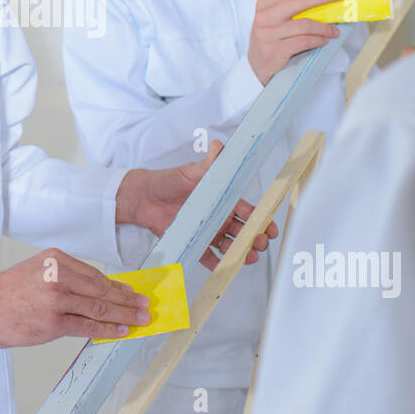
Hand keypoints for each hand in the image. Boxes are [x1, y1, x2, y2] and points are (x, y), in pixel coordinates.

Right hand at [0, 248, 149, 347]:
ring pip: (98, 307)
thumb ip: (64, 278)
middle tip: (144, 306)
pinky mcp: (53, 321)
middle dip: (126, 300)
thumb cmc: (5, 293)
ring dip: (123, 315)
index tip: (131, 292)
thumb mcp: (36, 271)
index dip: (117, 286)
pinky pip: (87, 325)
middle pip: (101, 289)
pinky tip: (120, 330)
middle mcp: (58, 275)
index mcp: (55, 258)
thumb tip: (97, 292)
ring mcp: (56, 298)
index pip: (95, 274)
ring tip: (139, 319)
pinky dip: (107, 328)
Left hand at [115, 140, 275, 272]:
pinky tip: (224, 267)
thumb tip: (220, 146)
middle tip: (259, 243)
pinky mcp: (194, 243)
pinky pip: (208, 257)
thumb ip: (209, 163)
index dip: (262, 220)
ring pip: (231, 246)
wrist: (145, 196)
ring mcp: (208, 232)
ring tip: (247, 256)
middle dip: (255, 239)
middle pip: (244, 232)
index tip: (270, 228)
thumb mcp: (191, 171)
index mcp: (224, 200)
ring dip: (241, 253)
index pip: (250, 212)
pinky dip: (217, 264)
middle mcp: (219, 218)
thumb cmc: (169, 181)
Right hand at [249, 0, 348, 84]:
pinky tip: (325, 40)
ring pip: (306, 24)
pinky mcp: (275, 49)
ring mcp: (268, 33)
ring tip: (335, 31)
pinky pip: (304, 41)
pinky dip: (319, 40)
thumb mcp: (273, 17)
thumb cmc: (270, 38)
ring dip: (325, 27)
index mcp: (265, 2)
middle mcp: (265, 15)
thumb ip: (289, 4)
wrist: (255, 67)